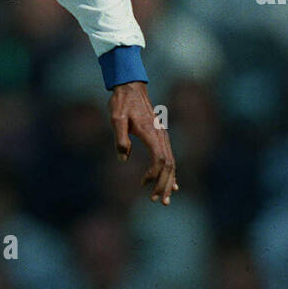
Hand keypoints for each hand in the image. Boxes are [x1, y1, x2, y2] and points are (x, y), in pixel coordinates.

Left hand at [109, 81, 177, 204]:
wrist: (130, 87)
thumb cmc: (122, 103)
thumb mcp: (116, 118)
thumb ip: (120, 138)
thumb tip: (123, 158)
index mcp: (151, 133)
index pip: (160, 159)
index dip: (154, 175)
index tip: (143, 184)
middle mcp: (161, 135)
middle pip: (169, 165)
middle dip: (164, 184)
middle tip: (157, 201)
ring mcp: (163, 136)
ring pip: (171, 163)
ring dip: (168, 181)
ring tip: (164, 199)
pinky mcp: (160, 136)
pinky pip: (169, 157)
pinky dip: (170, 173)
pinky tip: (171, 184)